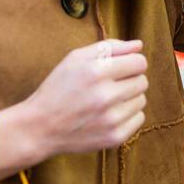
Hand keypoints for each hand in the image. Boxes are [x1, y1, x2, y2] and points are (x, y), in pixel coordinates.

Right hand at [0, 39, 147, 174]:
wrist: (40, 127)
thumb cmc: (58, 88)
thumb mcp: (75, 59)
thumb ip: (109, 47)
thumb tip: (139, 45)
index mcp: (96, 71)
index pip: (139, 62)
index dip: (132, 62)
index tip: (122, 67)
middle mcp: (106, 96)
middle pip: (142, 81)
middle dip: (130, 80)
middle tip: (111, 85)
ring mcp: (111, 119)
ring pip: (142, 100)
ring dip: (129, 98)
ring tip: (107, 101)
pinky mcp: (114, 138)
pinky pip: (139, 119)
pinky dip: (128, 116)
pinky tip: (109, 115)